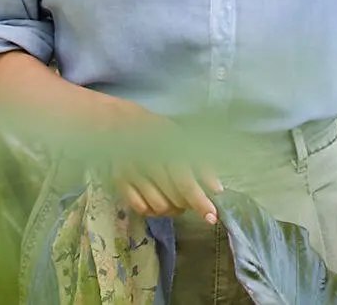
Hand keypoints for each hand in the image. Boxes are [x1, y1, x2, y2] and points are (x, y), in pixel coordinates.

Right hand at [111, 102, 222, 224]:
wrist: (120, 122)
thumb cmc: (156, 131)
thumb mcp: (181, 139)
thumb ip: (200, 163)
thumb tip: (216, 189)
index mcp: (166, 148)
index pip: (185, 182)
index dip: (199, 201)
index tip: (212, 216)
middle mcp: (148, 162)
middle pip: (172, 197)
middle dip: (188, 204)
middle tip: (194, 201)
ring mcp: (132, 174)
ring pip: (157, 206)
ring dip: (172, 210)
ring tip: (178, 202)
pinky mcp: (119, 182)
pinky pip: (139, 207)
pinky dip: (153, 211)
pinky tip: (159, 203)